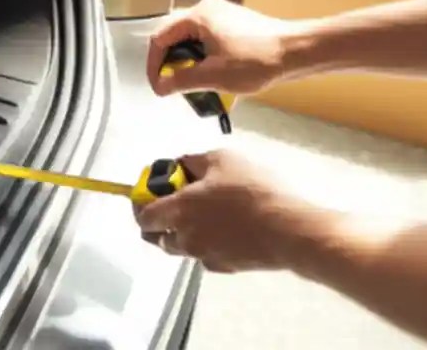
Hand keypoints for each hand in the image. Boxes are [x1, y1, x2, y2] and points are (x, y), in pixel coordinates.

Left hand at [134, 150, 324, 272]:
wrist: (285, 229)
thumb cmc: (252, 190)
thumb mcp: (222, 159)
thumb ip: (194, 160)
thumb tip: (181, 164)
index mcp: (178, 210)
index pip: (144, 216)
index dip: (141, 206)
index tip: (148, 194)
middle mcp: (184, 237)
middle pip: (157, 237)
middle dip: (159, 223)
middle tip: (172, 206)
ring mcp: (202, 256)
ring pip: (181, 248)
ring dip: (181, 234)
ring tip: (202, 217)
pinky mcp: (222, 267)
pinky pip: (204, 255)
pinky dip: (206, 244)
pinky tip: (224, 231)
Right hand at [146, 0, 302, 95]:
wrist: (295, 52)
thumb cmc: (260, 58)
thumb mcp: (212, 75)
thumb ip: (180, 80)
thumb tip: (161, 86)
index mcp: (199, 16)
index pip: (160, 37)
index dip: (154, 64)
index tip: (158, 85)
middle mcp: (208, 10)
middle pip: (174, 37)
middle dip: (171, 64)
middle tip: (172, 86)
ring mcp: (222, 17)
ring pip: (192, 40)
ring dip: (188, 63)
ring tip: (193, 84)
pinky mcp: (233, 26)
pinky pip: (207, 41)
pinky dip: (204, 59)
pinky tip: (212, 77)